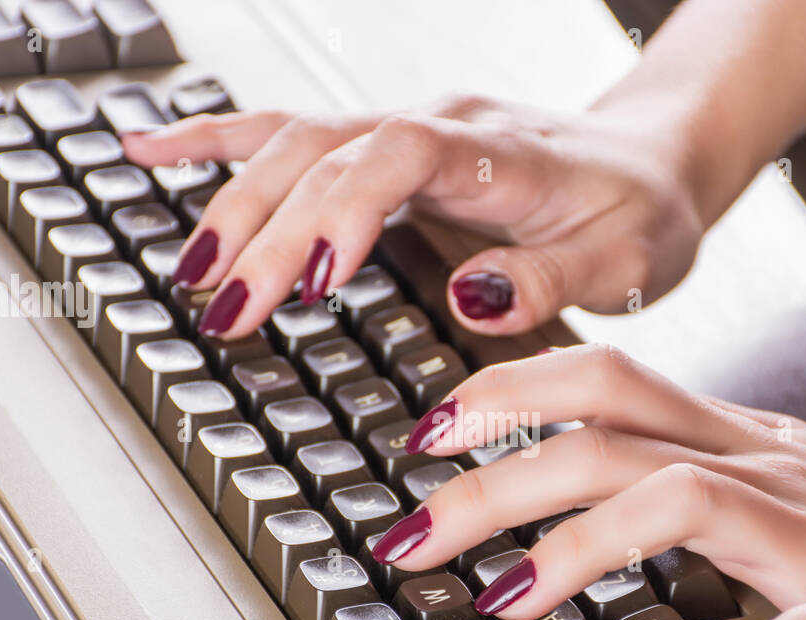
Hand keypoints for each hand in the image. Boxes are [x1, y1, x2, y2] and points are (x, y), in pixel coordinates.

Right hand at [121, 95, 705, 338]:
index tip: (313, 280)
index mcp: (501, 154)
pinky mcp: (386, 142)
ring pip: (297, 142)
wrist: (652, 164)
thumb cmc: (641, 214)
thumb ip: (552, 279)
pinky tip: (153, 153)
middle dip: (269, 229)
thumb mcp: (626, 261)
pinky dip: (219, 141)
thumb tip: (474, 295)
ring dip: (234, 200)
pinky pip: (292, 130)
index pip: (403, 158)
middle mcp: (443, 127)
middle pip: (330, 154)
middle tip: (224, 307)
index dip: (348, 210)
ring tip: (190, 267)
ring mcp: (407, 127)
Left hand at [371, 344, 805, 619]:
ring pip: (688, 504)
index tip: (424, 430)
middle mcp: (770, 474)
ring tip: (508, 597)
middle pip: (613, 438)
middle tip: (412, 534)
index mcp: (738, 444)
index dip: (508, 394)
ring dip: (585, 547)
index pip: (607, 382)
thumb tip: (563, 480)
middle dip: (497, 479)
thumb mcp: (768, 487)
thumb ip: (676, 473)